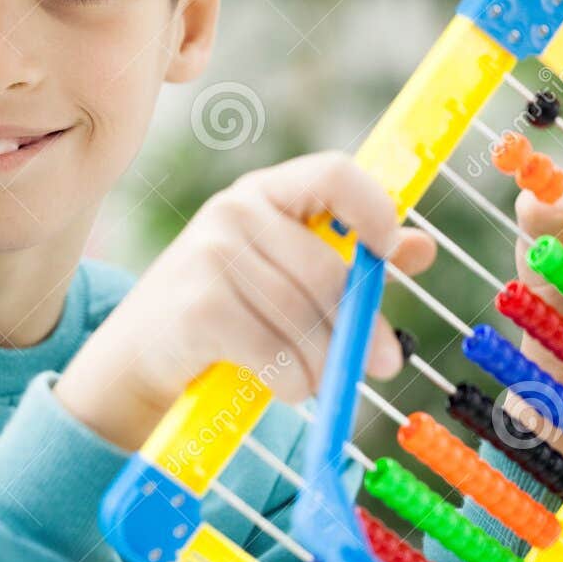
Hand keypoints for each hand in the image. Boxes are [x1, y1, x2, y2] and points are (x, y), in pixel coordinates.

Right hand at [55, 152, 434, 450]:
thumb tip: (422, 249)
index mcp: (265, 192)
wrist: (140, 353)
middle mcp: (234, 211)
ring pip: (304, 317)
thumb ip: (349, 257)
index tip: (388, 254)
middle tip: (385, 363)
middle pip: (327, 268)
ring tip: (325, 382)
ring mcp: (209, 255)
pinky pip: (275, 351)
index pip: (335, 174)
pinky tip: (290, 387)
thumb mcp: (283, 273)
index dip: (375, 210)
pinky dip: (294, 380)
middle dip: (361, 324)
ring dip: (326, 363)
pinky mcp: (197, 306)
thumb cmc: (224, 308)